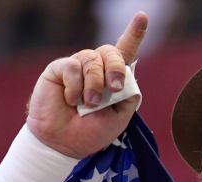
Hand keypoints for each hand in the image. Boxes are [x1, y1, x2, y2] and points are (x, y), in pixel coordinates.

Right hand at [25, 12, 147, 157]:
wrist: (64, 144)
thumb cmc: (91, 132)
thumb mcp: (119, 118)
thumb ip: (129, 96)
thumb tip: (129, 74)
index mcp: (112, 78)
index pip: (125, 51)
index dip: (134, 33)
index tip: (142, 17)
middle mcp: (95, 68)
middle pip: (111, 52)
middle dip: (116, 69)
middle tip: (113, 89)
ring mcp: (77, 67)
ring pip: (92, 59)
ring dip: (94, 84)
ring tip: (89, 104)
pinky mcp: (59, 69)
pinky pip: (72, 66)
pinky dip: (75, 86)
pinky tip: (70, 100)